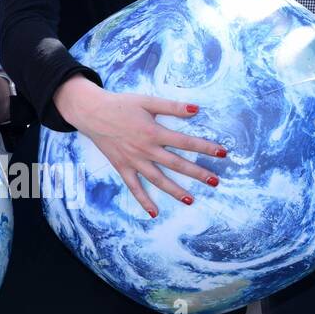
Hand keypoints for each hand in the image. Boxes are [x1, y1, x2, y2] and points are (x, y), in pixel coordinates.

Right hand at [53, 76, 225, 216]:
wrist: (91, 113)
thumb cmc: (121, 105)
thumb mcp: (148, 101)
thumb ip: (172, 106)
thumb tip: (197, 108)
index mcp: (154, 132)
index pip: (186, 142)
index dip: (205, 147)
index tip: (223, 153)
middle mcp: (145, 150)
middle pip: (176, 164)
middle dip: (197, 173)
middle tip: (215, 181)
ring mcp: (133, 161)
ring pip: (157, 179)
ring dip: (175, 190)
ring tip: (192, 200)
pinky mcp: (122, 167)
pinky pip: (134, 187)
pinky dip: (143, 200)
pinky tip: (154, 212)